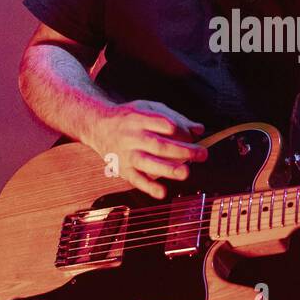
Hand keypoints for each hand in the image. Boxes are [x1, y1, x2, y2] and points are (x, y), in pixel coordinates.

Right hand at [87, 99, 207, 198]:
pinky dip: (148, 187)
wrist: (97, 126)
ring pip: (147, 162)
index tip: (193, 135)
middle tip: (202, 154)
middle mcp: (132, 136)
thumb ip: (175, 117)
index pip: (163, 123)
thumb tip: (199, 129)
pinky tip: (162, 192)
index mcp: (139, 118)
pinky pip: (136, 179)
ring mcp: (127, 154)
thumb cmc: (129, 117)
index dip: (181, 130)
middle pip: (159, 144)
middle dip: (183, 150)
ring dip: (168, 169)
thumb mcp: (149, 108)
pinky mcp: (123, 169)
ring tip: (186, 172)